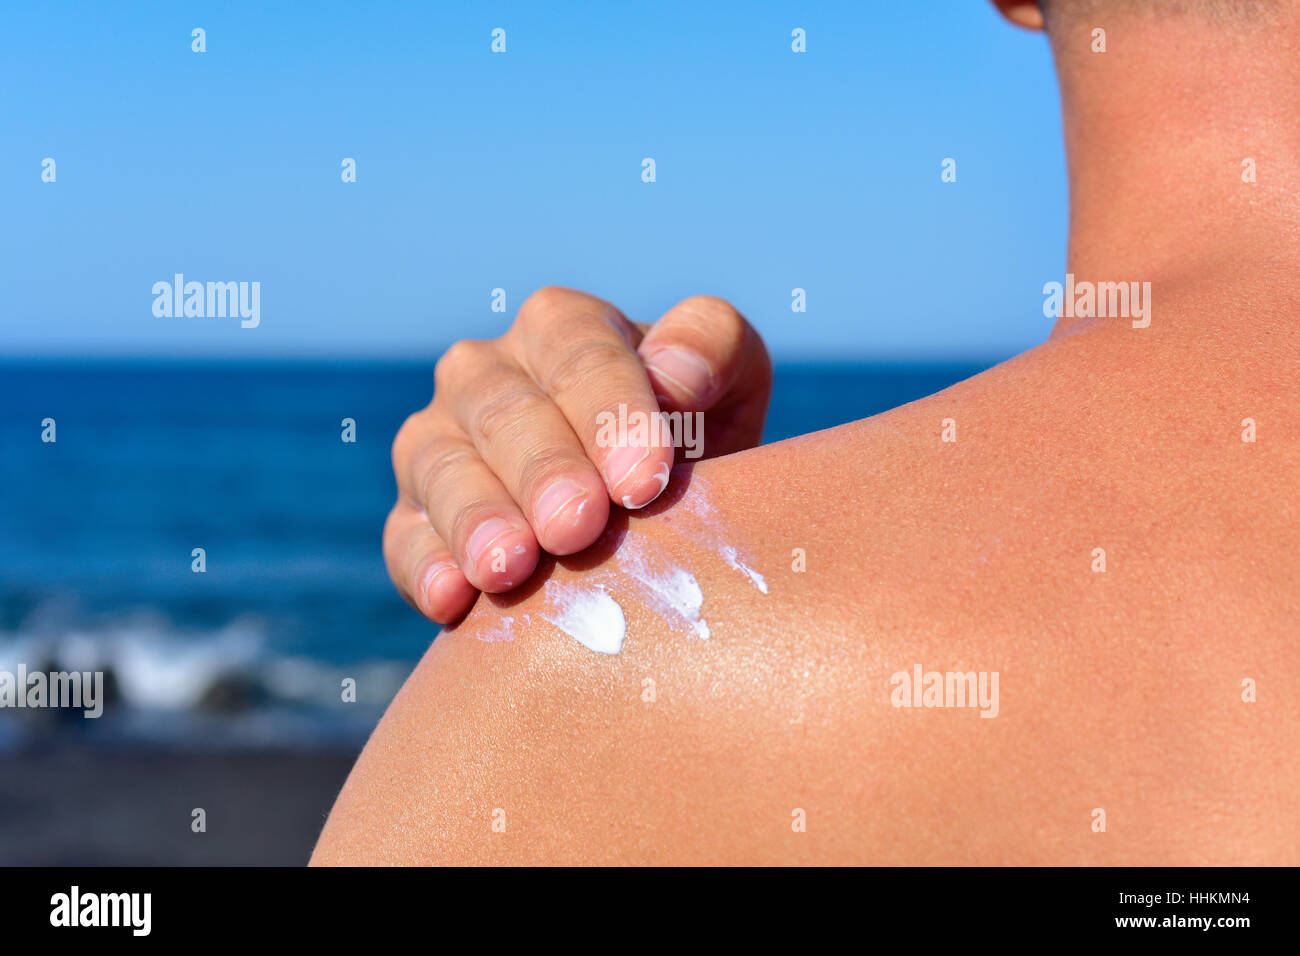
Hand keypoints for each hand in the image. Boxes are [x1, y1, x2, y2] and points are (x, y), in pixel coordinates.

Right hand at [385, 286, 771, 623]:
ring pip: (440, 466)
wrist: (647, 517)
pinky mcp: (414, 516)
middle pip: (504, 411)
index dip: (610, 413)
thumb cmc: (692, 441)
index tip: (644, 482)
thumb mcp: (727, 384)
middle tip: (578, 527)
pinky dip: (425, 566)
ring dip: (476, 517)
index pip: (578, 354)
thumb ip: (712, 348)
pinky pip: (404, 537)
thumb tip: (673, 375)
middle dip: (543, 470)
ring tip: (511, 566)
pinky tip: (452, 599)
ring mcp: (439, 443)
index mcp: (562, 329)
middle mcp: (487, 373)